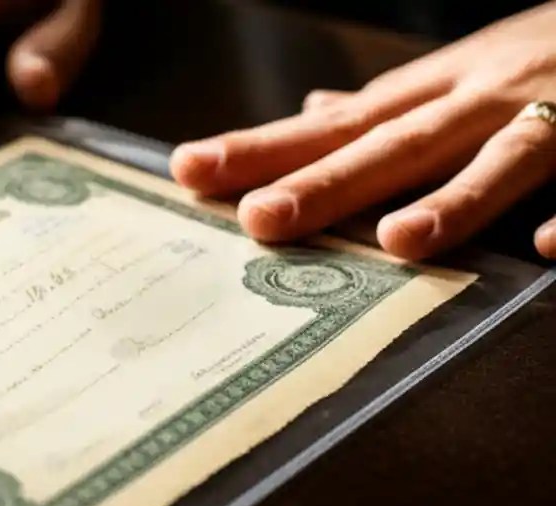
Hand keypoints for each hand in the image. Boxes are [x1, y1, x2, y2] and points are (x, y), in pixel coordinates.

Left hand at [170, 2, 555, 260]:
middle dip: (327, 182)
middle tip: (260, 220)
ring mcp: (553, 118)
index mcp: (430, 94)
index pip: (331, 129)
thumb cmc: (540, 54)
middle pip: (395, 145)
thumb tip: (313, 115)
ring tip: (395, 241)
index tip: (189, 171)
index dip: (262, 149)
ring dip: (452, 200)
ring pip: (501, 159)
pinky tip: (547, 247)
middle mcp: (479, 101)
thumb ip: (388, 107)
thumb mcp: (455, 71)